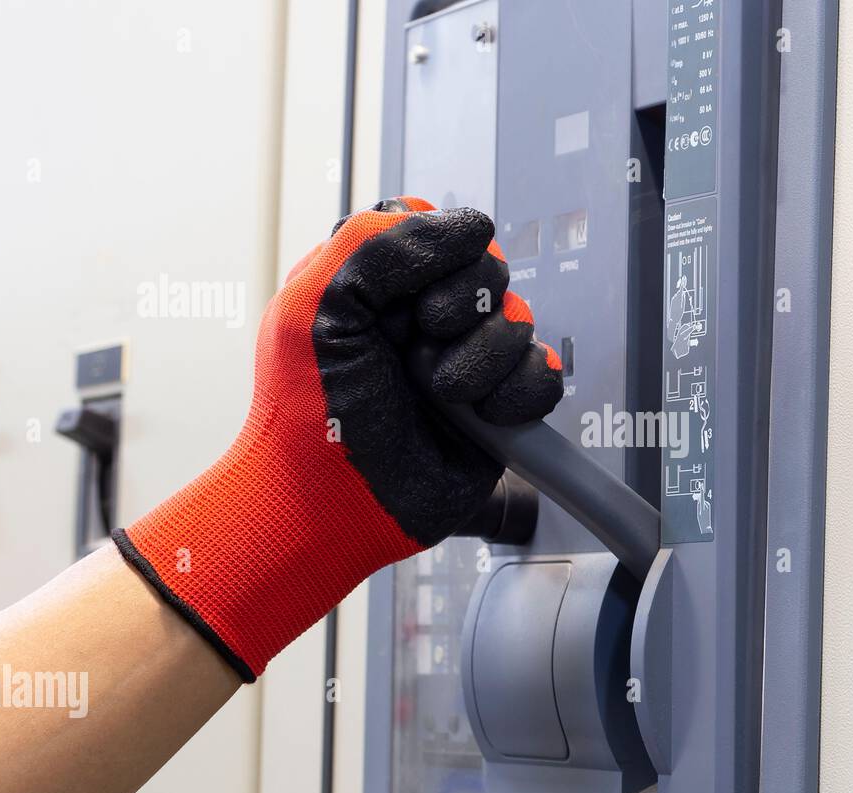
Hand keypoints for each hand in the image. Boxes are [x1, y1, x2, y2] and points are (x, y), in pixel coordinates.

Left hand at [113, 196, 562, 679]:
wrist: (332, 503)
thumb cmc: (308, 411)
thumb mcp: (317, 305)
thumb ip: (379, 244)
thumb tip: (471, 229)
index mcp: (384, 283)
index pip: (443, 231)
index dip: (438, 255)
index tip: (404, 295)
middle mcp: (430, 318)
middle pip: (491, 270)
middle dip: (461, 309)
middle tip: (417, 347)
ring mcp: (468, 362)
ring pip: (521, 321)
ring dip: (481, 360)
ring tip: (441, 394)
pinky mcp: (499, 409)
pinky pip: (544, 376)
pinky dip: (518, 396)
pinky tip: (481, 417)